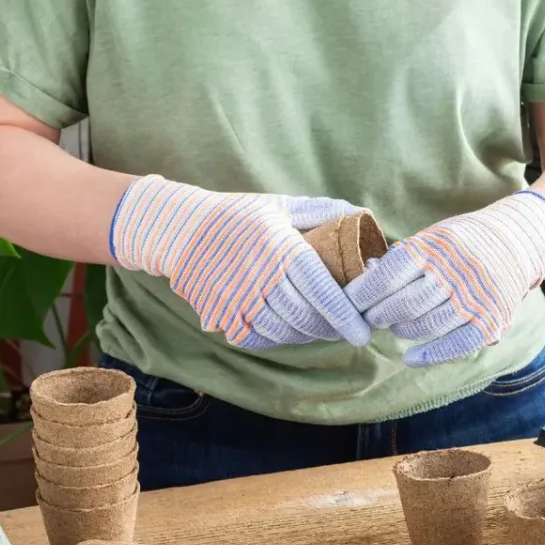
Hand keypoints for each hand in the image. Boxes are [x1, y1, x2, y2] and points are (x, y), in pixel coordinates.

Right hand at [111, 175, 370, 349]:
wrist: (181, 230)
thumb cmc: (238, 216)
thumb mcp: (280, 205)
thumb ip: (322, 210)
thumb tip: (363, 216)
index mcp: (278, 247)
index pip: (319, 289)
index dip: (344, 315)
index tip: (362, 332)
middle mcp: (258, 276)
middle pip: (305, 317)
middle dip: (331, 328)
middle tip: (347, 330)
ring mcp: (236, 299)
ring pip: (283, 332)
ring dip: (307, 335)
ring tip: (322, 329)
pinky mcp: (221, 314)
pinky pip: (259, 338)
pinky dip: (280, 339)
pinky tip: (291, 330)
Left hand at [346, 191, 544, 366]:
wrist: (517, 242)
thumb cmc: (462, 242)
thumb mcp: (432, 238)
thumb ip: (401, 259)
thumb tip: (364, 277)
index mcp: (434, 248)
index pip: (388, 276)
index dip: (363, 294)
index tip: (350, 303)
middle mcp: (454, 273)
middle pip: (404, 304)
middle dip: (379, 315)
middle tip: (371, 317)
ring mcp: (474, 299)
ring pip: (426, 326)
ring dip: (403, 331)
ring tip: (396, 326)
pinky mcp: (490, 320)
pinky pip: (455, 344)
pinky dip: (430, 355)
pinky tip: (412, 358)